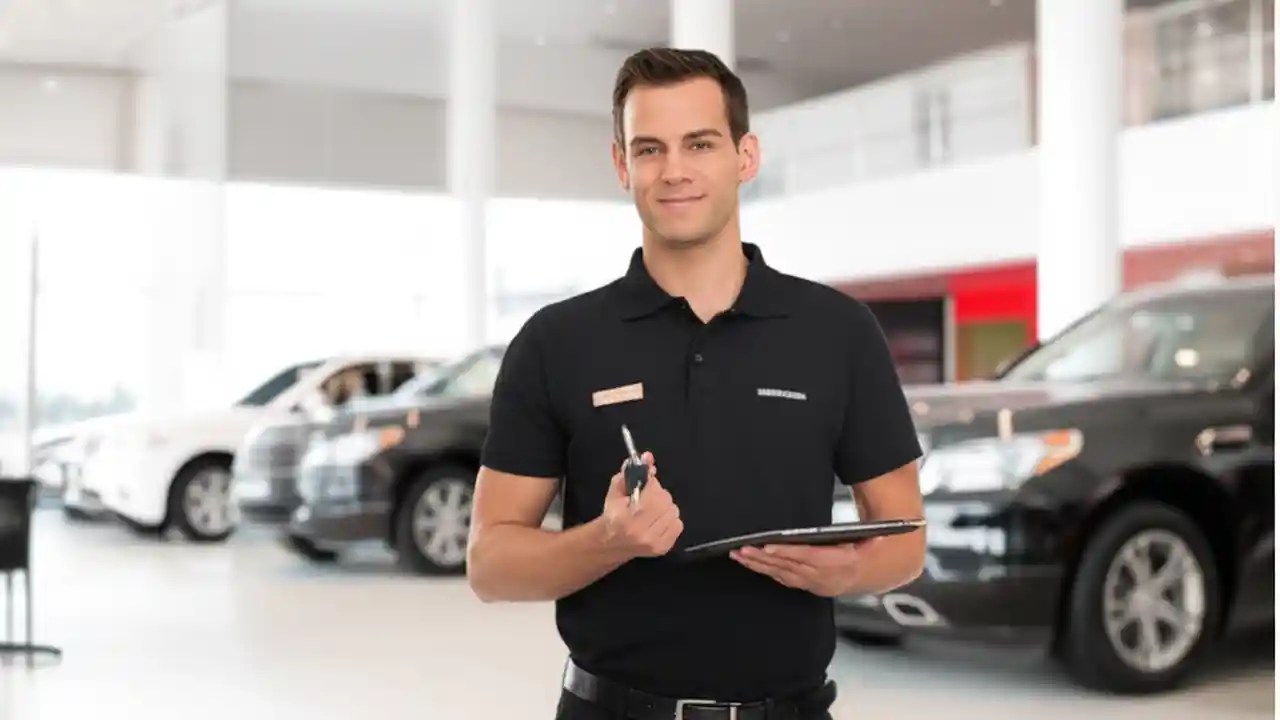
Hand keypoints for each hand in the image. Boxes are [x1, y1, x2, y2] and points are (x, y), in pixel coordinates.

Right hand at [601, 452, 682, 559]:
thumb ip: (632, 472)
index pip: (652, 490)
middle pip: (664, 500)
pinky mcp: (664, 548)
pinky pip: (678, 524)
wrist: (612, 543)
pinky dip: (670, 518)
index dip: (650, 483)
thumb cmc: (613, 514)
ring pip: (673, 510)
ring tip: (653, 509)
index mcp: (627, 517)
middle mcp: (642, 532)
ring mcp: (654, 542)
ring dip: (664, 506)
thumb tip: (649, 457)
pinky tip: (658, 520)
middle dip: (658, 494)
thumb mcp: (616, 490)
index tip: (646, 483)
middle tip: (648, 498)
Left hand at [730, 538, 882, 597]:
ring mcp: (812, 583)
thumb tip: (882, 535)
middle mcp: (822, 578)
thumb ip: (876, 539)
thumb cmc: (868, 551)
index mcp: (838, 566)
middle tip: (742, 548)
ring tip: (738, 554)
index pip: (808, 558)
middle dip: (763, 558)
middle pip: (788, 567)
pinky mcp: (804, 584)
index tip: (768, 546)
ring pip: (780, 574)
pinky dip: (763, 570)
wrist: (871, 575)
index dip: (787, 553)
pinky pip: (780, 578)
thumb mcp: (875, 543)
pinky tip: (748, 561)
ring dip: (758, 565)